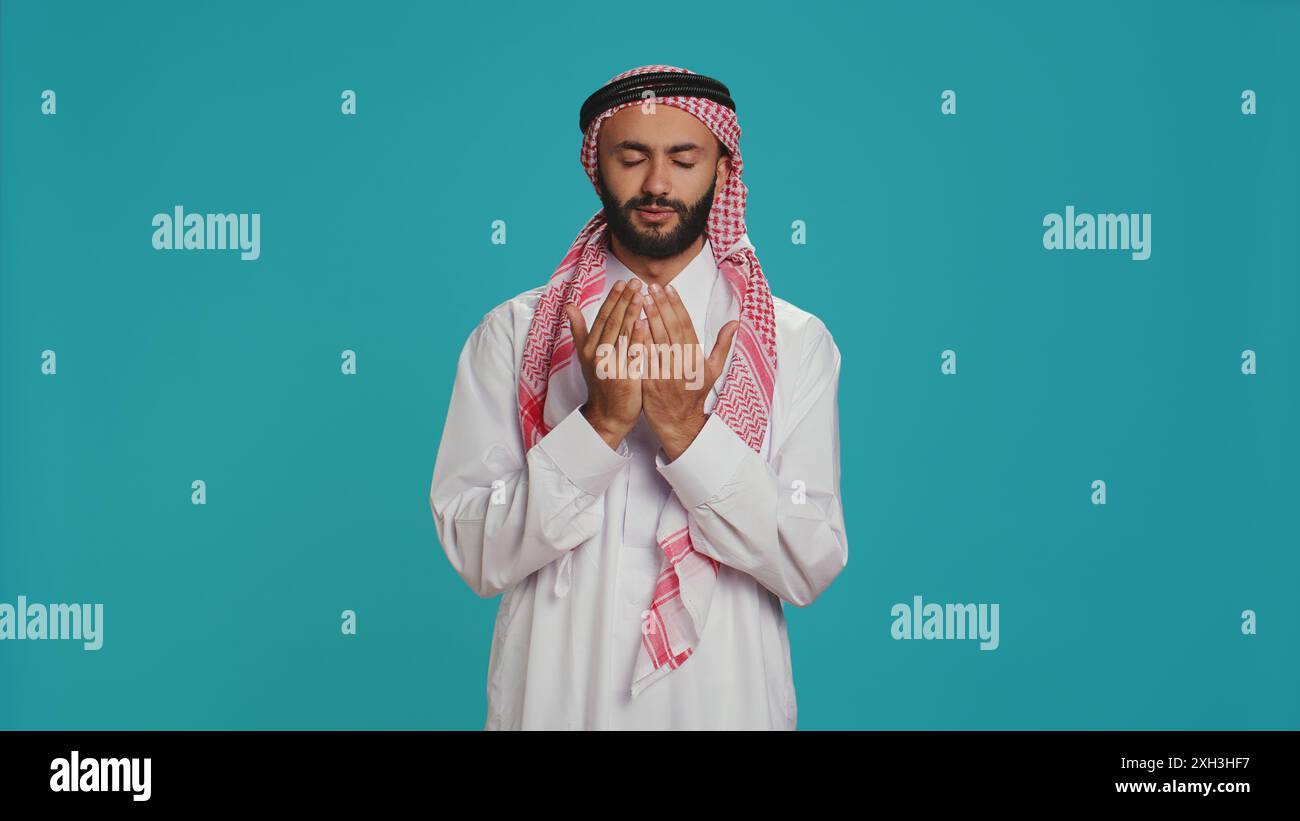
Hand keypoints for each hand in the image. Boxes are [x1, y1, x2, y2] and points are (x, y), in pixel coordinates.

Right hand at [563, 278, 645, 450]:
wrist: (607, 415)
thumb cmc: (601, 383)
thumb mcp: (585, 356)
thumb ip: (579, 329)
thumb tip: (568, 305)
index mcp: (589, 348)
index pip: (602, 317)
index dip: (612, 299)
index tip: (622, 282)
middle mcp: (598, 355)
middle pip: (612, 322)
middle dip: (624, 300)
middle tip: (636, 282)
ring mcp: (610, 366)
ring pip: (622, 334)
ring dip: (631, 312)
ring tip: (641, 294)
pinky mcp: (624, 378)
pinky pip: (632, 355)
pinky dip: (637, 338)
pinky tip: (643, 322)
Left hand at [638, 282, 738, 460]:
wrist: (679, 423)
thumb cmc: (695, 394)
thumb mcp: (714, 370)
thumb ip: (722, 345)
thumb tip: (735, 322)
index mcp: (697, 359)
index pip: (686, 326)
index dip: (677, 305)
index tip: (669, 288)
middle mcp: (683, 365)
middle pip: (671, 329)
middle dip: (661, 306)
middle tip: (652, 287)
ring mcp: (666, 375)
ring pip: (657, 341)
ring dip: (649, 318)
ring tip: (641, 299)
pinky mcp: (650, 384)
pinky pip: (644, 359)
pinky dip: (639, 342)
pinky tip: (633, 325)